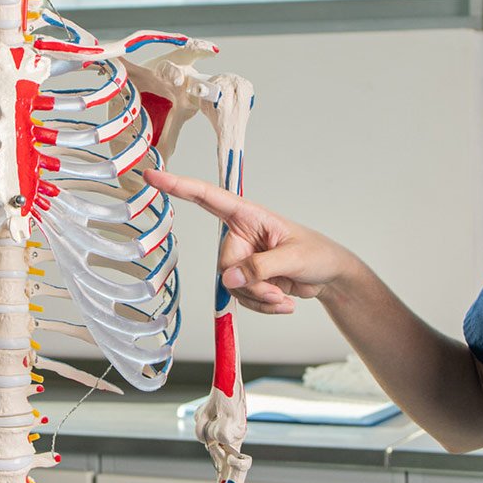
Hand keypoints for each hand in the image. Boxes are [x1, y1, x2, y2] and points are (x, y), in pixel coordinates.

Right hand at [140, 169, 361, 314]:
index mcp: (248, 215)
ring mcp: (241, 259)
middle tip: (277, 288)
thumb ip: (260, 267)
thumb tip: (228, 279)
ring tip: (284, 293)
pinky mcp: (246, 280)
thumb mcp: (293, 257)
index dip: (178, 186)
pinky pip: (242, 299)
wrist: (329, 277)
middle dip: (250, 283)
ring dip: (259, 297)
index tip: (152, 176)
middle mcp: (239, 236)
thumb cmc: (317, 254)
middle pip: (224, 264)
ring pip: (232, 286)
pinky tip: (285, 302)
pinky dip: (263, 306)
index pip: (207, 198)